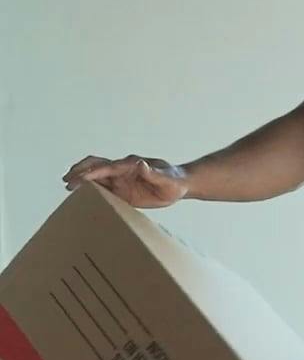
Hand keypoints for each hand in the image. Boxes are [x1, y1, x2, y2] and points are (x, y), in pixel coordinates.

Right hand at [62, 154, 189, 208]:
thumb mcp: (167, 179)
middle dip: (81, 171)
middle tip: (66, 180)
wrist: (180, 184)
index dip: (94, 172)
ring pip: (97, 174)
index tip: (80, 178)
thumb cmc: (175, 182)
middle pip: (97, 165)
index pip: (109, 167)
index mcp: (132, 165)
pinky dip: (91, 189)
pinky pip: (103, 187)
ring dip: (82, 178)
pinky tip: (81, 195)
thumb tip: (140, 163)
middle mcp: (123, 169)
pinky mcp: (122, 188)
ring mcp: (121, 178)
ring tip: (67, 185)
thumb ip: (153, 173)